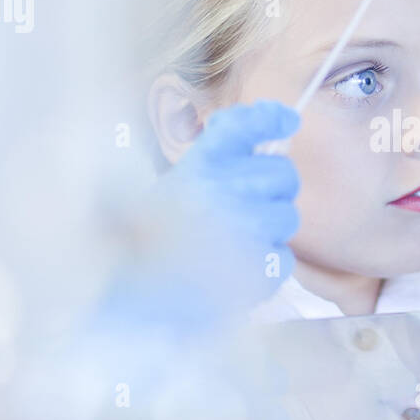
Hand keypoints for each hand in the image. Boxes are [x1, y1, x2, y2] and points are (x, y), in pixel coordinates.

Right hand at [100, 100, 301, 331]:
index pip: (244, 125)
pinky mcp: (253, 270)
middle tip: (244, 210)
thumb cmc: (155, 242)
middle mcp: (219, 189)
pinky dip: (267, 268)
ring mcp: (239, 229)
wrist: (131, 300)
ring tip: (233, 245)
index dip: (272, 119)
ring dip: (270, 231)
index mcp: (198, 164)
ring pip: (287, 217)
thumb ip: (222, 157)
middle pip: (284, 175)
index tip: (288, 123)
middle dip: (273, 192)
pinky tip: (235, 273)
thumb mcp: (178, 185)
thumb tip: (282, 132)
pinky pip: (284, 258)